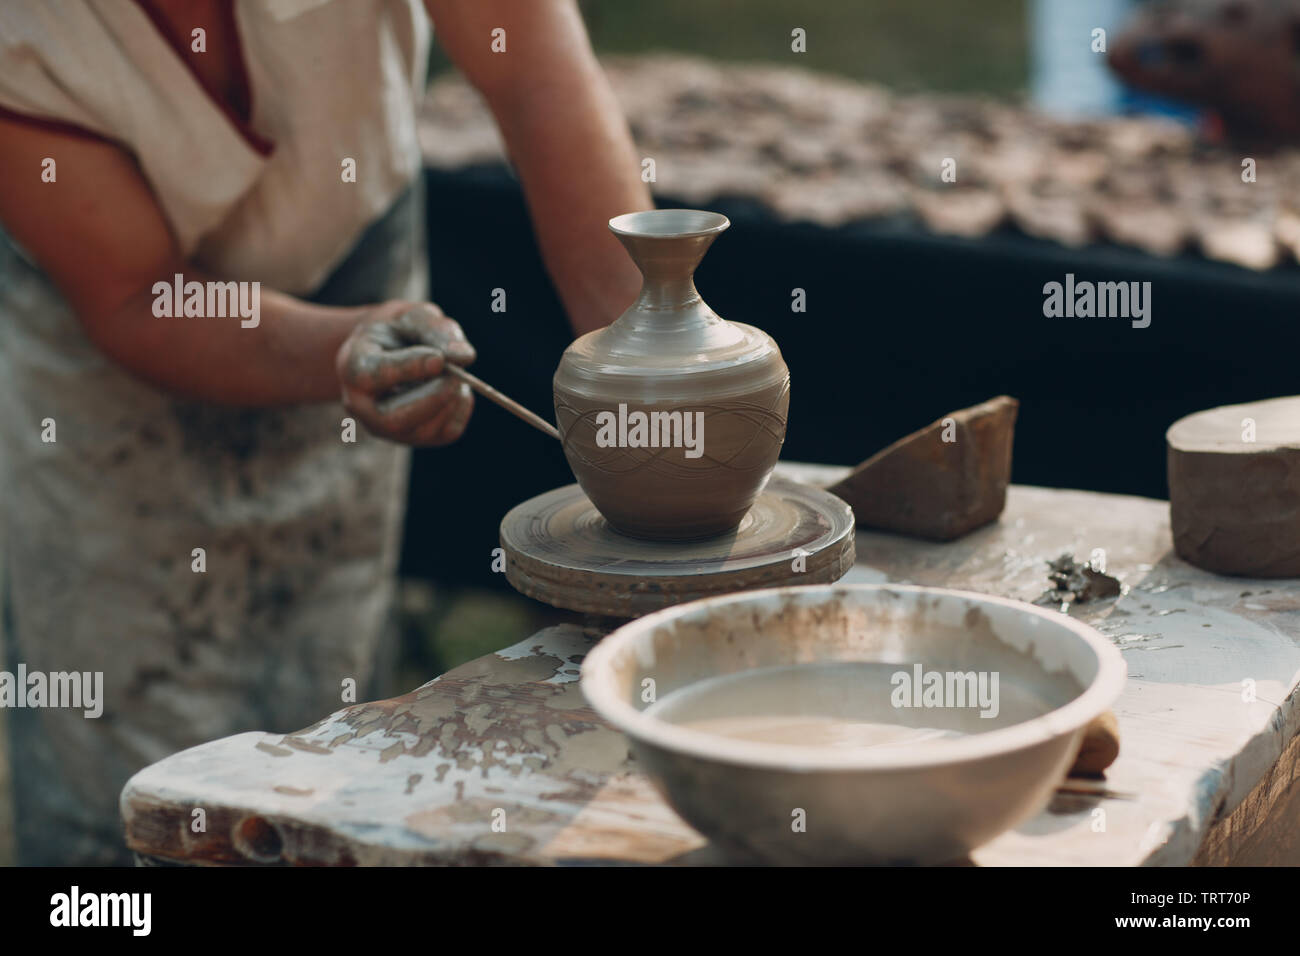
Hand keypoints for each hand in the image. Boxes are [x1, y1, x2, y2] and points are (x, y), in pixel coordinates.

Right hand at [336, 302, 476, 445]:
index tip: (439, 358)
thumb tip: (464, 357)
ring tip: (456, 374)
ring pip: (422, 431)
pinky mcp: (413, 436)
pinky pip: (445, 433)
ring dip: (450, 401)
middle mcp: (361, 405)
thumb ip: (436, 331)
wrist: (388, 350)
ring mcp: (385, 427)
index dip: (409, 368)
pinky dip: (460, 409)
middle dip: (433, 399)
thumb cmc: (399, 330)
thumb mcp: (413, 316)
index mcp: (353, 366)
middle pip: (394, 419)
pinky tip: (456, 388)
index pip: (373, 376)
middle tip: (458, 375)